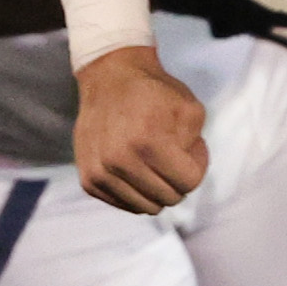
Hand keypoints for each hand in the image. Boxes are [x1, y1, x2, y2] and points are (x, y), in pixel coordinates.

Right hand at [73, 47, 209, 212]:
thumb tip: (187, 175)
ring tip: (154, 161)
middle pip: (169, 198)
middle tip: (173, 154)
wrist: (109, 78)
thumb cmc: (154, 92)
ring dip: (157, 188)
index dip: (198, 165)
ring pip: (147, 207)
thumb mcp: (190, 108)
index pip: (188, 182)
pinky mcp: (88, 180)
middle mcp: (119, 161)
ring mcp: (100, 173)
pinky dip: (136, 192)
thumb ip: (197, 145)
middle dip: (178, 179)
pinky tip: (136, 168)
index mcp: (147, 142)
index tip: (191, 149)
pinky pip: (124, 204)